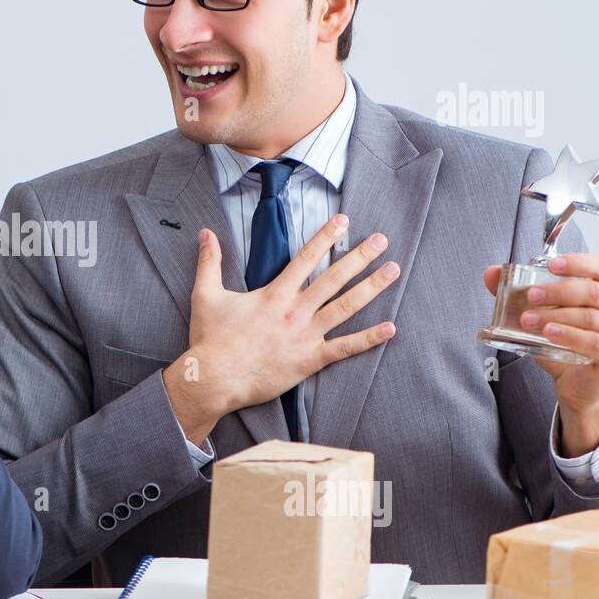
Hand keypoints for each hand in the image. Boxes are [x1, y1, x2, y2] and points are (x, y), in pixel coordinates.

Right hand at [164, 214, 398, 442]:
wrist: (215, 378)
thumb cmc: (210, 338)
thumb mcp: (206, 294)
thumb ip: (209, 262)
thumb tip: (205, 234)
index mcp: (275, 294)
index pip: (306, 258)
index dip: (326, 237)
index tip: (344, 221)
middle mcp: (295, 311)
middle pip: (334, 278)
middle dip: (360, 256)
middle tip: (381, 240)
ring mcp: (306, 336)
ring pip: (345, 307)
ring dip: (371, 287)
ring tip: (393, 271)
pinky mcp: (310, 360)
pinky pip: (345, 348)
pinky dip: (369, 339)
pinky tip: (390, 328)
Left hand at [482, 253, 598, 454]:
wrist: (575, 383)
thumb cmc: (563, 342)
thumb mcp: (541, 314)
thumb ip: (518, 293)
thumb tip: (491, 273)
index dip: (578, 262)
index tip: (551, 265)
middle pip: (592, 291)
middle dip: (557, 291)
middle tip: (530, 296)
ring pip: (590, 317)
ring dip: (555, 316)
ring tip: (528, 320)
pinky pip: (593, 341)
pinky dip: (569, 335)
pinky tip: (549, 333)